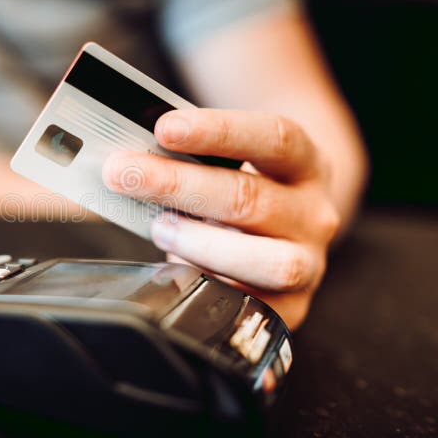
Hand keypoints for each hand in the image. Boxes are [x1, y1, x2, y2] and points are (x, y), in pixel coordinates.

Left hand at [102, 109, 340, 329]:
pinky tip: (177, 273)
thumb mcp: (232, 167)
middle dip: (178, 185)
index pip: (273, 138)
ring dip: (200, 243)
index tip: (165, 128)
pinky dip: (211, 287)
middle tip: (123, 174)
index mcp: (305, 164)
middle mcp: (314, 214)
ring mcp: (310, 264)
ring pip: (266, 260)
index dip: (219, 130)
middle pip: (250, 198)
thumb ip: (193, 160)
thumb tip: (127, 161)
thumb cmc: (245, 194)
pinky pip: (251, 307)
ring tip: (158, 228)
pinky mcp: (292, 308)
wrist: (291, 237)